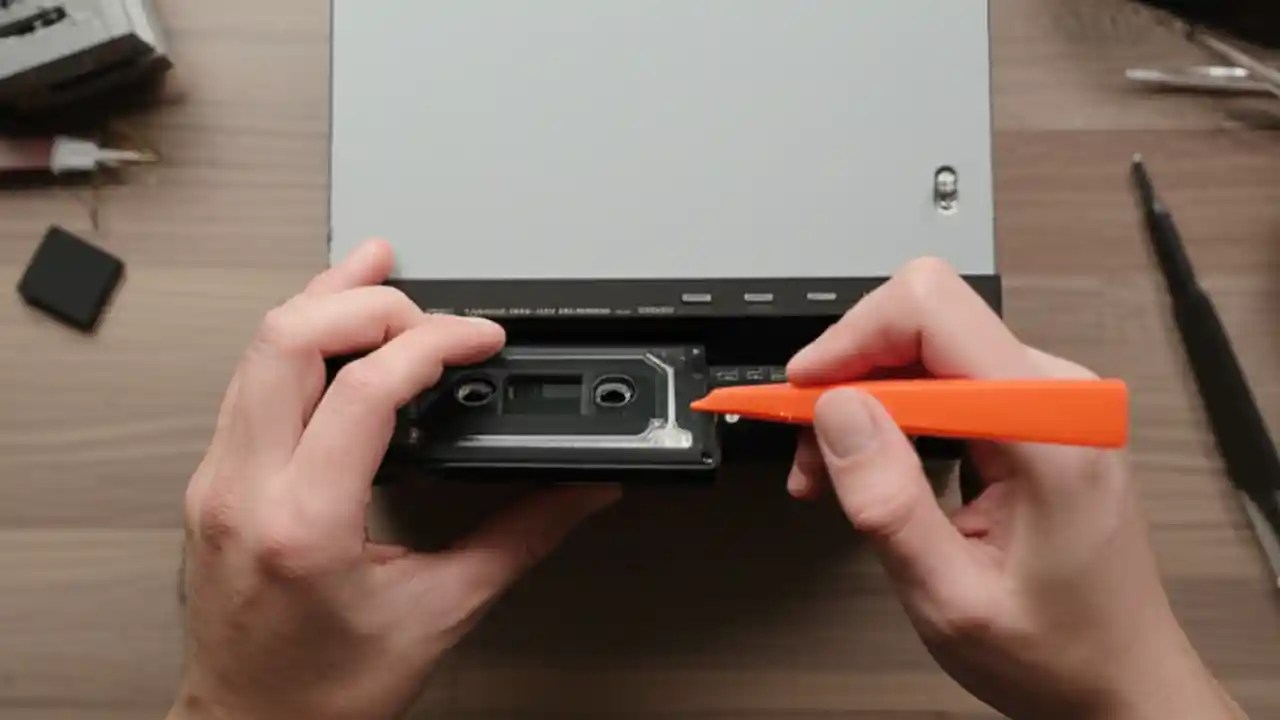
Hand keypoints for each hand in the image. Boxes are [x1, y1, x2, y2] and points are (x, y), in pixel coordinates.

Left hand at [169, 239, 619, 719]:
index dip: (432, 343)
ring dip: (319, 302)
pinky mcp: (214, 482)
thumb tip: (579, 494)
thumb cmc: (323, 695)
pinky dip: (294, 341)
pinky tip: (330, 331)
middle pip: (287, 340)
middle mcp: (244, 490)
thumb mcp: (439, 613)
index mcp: (304, 524)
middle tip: (427, 303)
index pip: (363, 388)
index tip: (479, 339)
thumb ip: (521, 539)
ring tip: (373, 273)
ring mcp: (217, 482)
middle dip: (365, 300)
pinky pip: (246, 382)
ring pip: (255, 350)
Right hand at [786, 259, 1244, 719]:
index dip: (851, 340)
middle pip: (923, 324)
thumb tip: (837, 410)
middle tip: (808, 451)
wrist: (1120, 679)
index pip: (934, 312)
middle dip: (849, 377)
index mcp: (1049, 428)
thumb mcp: (950, 595)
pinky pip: (946, 384)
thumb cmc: (1056, 650)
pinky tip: (873, 469)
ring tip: (831, 474)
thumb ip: (890, 500)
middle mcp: (1057, 397)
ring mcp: (1048, 403)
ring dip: (865, 404)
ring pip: (926, 353)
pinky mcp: (1034, 418)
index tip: (800, 393)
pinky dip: (893, 417)